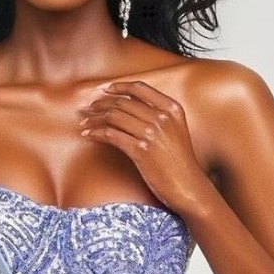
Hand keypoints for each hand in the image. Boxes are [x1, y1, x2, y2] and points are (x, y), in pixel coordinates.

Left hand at [79, 80, 211, 214]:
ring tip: (85, 123)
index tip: (104, 90)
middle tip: (89, 109)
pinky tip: (88, 135)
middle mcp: (162, 117)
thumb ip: (158, 115)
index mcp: (172, 108)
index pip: (139, 88)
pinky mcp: (140, 150)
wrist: (188, 186)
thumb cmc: (179, 162)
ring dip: (95, 119)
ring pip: (114, 117)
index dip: (118, 87)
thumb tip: (128, 106)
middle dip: (101, 104)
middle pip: (123, 102)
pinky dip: (96, 133)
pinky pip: (111, 135)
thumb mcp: (175, 130)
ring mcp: (151, 133)